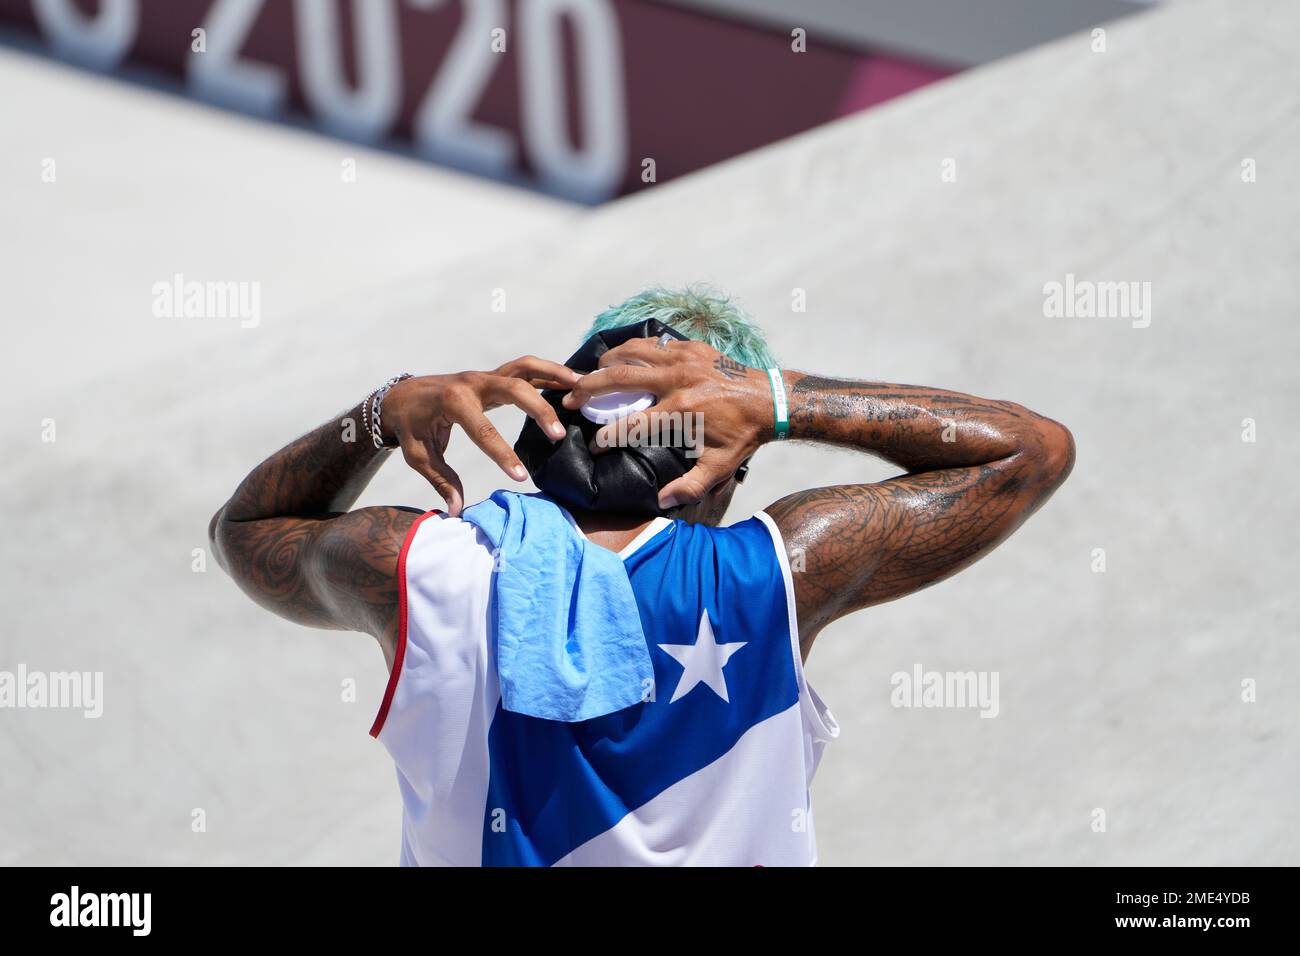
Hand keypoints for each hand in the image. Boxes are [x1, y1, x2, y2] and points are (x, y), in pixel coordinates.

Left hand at [382, 356, 579, 515]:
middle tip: (557, 435)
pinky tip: (572, 380)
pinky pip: (526, 369)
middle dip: (538, 410)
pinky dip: (550, 372)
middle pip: (514, 388)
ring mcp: (485, 376)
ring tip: (582, 385)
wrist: (401, 395)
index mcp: (451, 401)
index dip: (502, 454)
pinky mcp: (494, 376)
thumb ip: (441, 480)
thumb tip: (456, 510)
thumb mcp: (419, 456)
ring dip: (554, 374)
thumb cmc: (411, 427)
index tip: (521, 477)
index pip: (482, 430)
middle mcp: (472, 382)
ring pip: (525, 368)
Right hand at [560, 338, 770, 507]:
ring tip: (591, 372)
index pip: (631, 424)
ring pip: (633, 351)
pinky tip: (624, 358)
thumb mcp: (719, 467)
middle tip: (571, 397)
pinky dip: (634, 350)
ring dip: (607, 361)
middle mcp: (677, 380)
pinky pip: (654, 343)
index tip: (593, 445)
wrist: (769, 399)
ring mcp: (683, 358)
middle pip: (620, 377)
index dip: (607, 437)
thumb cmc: (742, 436)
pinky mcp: (691, 347)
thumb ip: (689, 485)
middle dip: (590, 387)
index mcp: (681, 411)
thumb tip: (660, 500)